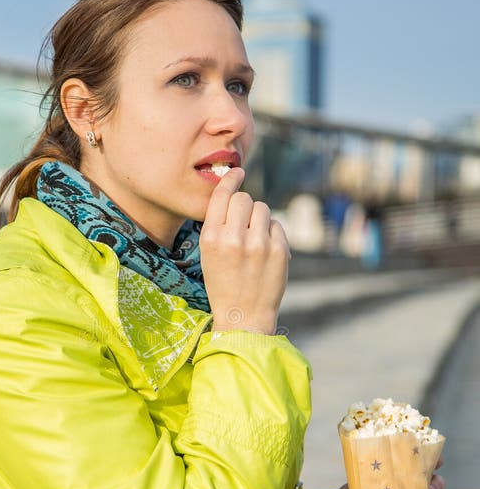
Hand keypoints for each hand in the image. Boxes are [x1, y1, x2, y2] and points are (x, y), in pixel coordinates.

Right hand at [200, 168, 289, 334]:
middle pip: (244, 198)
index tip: (238, 172)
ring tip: (255, 241)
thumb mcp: (209, 254)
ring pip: (262, 209)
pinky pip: (277, 225)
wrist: (243, 316)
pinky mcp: (278, 251)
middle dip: (244, 207)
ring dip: (259, 219)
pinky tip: (266, 252)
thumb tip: (236, 191)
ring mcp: (258, 244)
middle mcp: (233, 238)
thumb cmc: (223, 283)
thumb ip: (219, 224)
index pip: (222, 195)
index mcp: (211, 237)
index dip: (231, 180)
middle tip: (244, 224)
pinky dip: (272, 234)